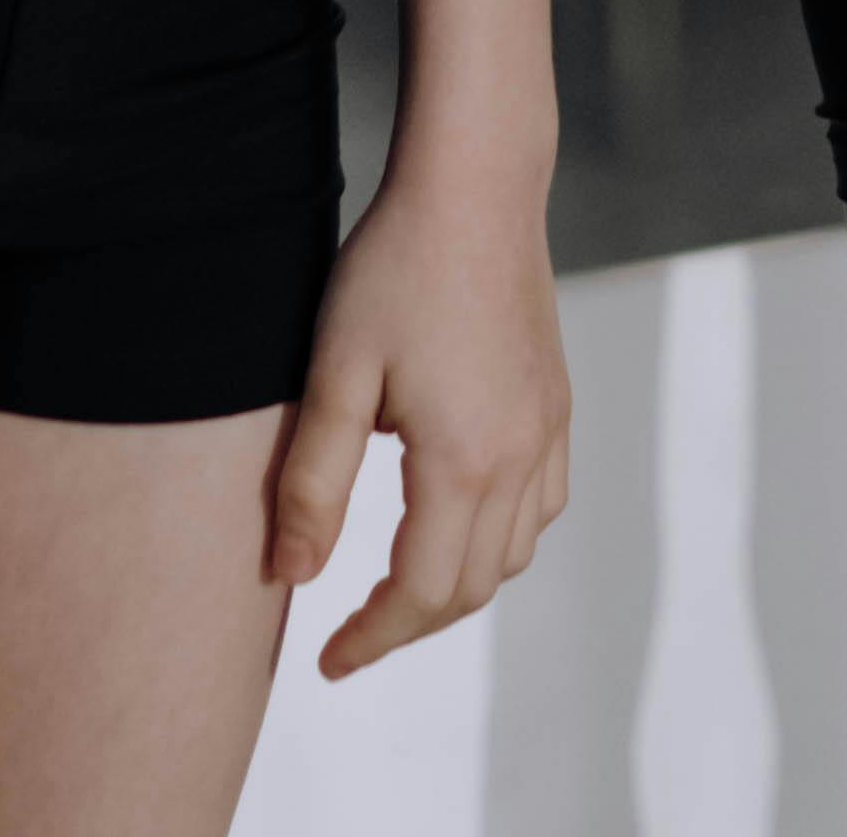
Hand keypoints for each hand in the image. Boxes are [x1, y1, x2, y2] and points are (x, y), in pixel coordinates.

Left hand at [269, 155, 574, 678]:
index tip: (326, 660)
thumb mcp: (333, 373)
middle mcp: (520, 457)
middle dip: (410, 623)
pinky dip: (503, 536)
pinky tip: (460, 517)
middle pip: (474, 587)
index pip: (422, 594)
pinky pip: (544, 503)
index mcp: (463, 461)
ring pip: (516, 551)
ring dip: (459, 585)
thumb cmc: (394, 268)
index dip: (372, 639)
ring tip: (398, 584)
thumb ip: (312, 482)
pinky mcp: (556, 401)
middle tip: (351, 634)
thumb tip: (291, 577)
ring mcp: (548, 428)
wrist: (475, 186)